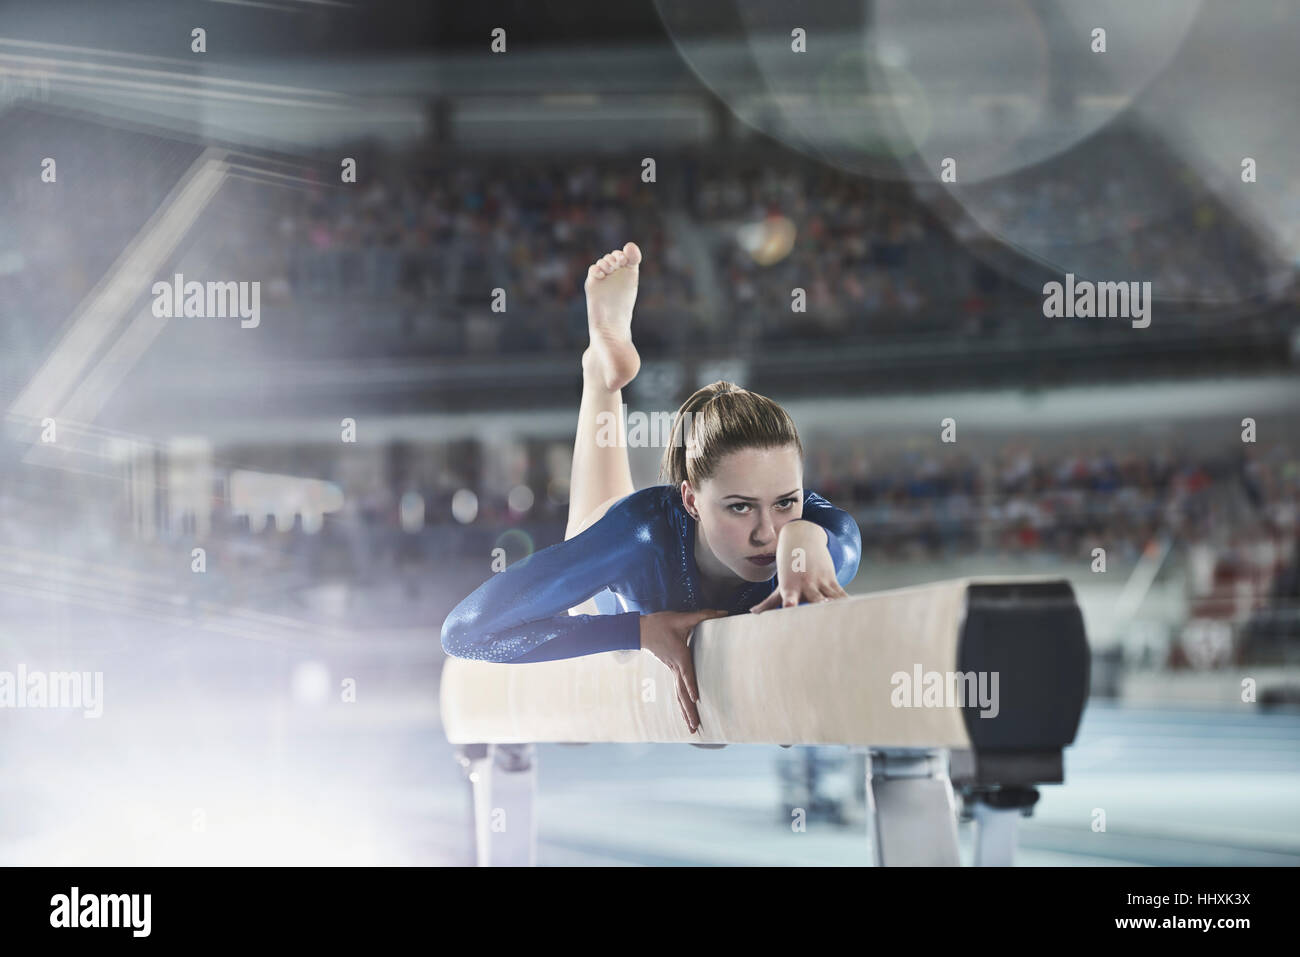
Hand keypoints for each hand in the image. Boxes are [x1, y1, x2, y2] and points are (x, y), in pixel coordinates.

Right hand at [639, 609, 728, 733]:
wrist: (641, 629)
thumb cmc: (660, 624)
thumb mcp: (682, 618)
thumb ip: (704, 615)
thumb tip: (724, 612)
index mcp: (679, 656)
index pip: (686, 673)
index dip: (691, 684)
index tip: (696, 698)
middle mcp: (675, 667)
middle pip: (682, 693)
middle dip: (688, 710)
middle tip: (695, 727)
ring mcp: (671, 671)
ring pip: (678, 695)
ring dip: (685, 712)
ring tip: (692, 728)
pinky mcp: (671, 670)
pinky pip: (677, 690)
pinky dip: (682, 704)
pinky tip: (686, 712)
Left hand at [749, 520, 848, 613]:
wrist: (802, 539)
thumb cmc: (789, 568)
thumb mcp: (781, 584)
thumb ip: (769, 602)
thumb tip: (753, 613)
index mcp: (789, 587)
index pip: (788, 596)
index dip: (789, 602)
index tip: (789, 606)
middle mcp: (805, 584)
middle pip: (813, 598)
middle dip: (817, 604)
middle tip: (821, 608)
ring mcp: (819, 581)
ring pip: (830, 595)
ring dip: (835, 603)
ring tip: (841, 611)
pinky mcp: (831, 579)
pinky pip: (840, 593)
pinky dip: (846, 600)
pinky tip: (854, 609)